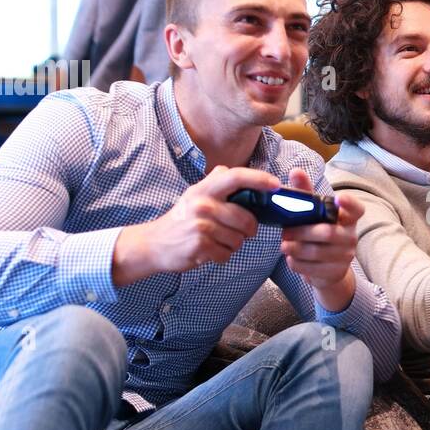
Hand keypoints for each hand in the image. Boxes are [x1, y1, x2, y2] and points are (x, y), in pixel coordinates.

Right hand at [112, 165, 277, 285]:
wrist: (153, 243)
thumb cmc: (180, 220)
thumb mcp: (194, 195)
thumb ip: (215, 185)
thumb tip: (234, 172)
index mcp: (204, 189)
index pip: (235, 177)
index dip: (259, 179)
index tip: (276, 185)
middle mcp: (202, 204)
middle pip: (246, 219)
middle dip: (248, 230)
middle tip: (238, 231)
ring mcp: (200, 225)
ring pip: (238, 240)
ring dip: (232, 245)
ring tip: (216, 240)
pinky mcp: (199, 246)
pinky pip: (227, 254)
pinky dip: (222, 256)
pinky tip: (208, 251)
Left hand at [279, 168, 362, 309]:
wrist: (328, 269)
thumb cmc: (318, 233)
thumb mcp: (312, 213)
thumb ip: (304, 193)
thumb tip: (295, 171)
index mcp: (348, 218)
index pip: (356, 208)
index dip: (349, 203)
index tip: (338, 198)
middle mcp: (351, 236)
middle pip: (327, 233)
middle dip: (301, 232)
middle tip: (284, 232)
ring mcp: (345, 256)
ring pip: (316, 252)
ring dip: (295, 248)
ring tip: (284, 245)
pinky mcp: (335, 272)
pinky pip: (311, 268)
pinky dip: (296, 263)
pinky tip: (291, 258)